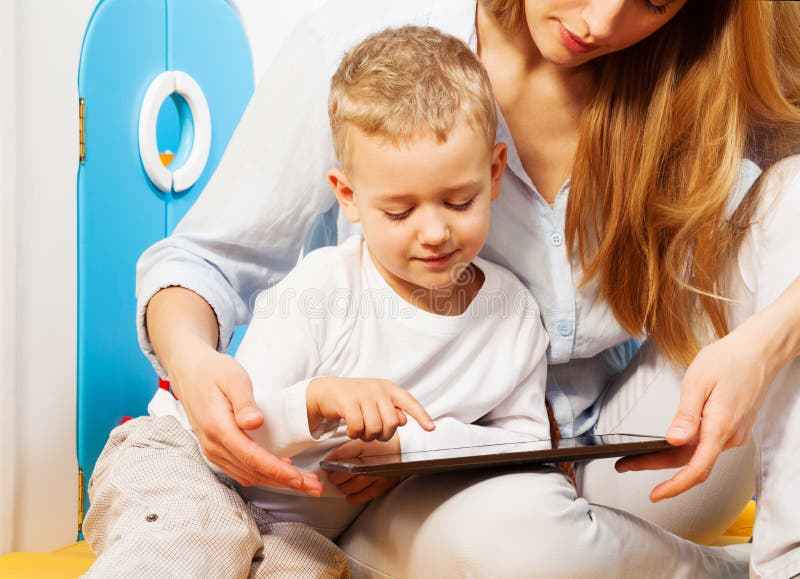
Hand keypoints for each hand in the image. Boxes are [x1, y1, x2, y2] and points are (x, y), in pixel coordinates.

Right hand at [170, 339, 322, 495]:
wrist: (189, 372)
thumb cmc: (214, 372)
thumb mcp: (233, 379)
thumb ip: (244, 403)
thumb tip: (254, 423)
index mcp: (218, 428)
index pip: (252, 458)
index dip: (278, 471)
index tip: (299, 479)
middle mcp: (213, 445)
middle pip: (253, 473)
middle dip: (285, 482)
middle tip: (313, 487)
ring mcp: (212, 451)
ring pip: (248, 476)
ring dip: (276, 481)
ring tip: (305, 482)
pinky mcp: (216, 451)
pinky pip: (241, 470)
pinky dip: (263, 475)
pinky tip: (282, 471)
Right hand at [307, 377, 434, 441]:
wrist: (326, 391)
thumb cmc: (355, 398)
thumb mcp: (376, 401)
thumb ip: (391, 410)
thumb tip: (403, 421)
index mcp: (388, 388)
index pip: (409, 402)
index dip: (421, 416)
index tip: (431, 428)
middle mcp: (378, 389)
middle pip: (392, 423)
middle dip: (383, 435)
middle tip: (372, 433)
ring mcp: (363, 394)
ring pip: (375, 428)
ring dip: (367, 436)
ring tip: (360, 430)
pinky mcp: (347, 401)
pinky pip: (358, 428)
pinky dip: (354, 434)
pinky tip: (350, 430)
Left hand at [323, 436, 401, 503]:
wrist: (405, 445)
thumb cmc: (382, 442)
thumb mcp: (364, 438)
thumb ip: (349, 447)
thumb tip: (331, 459)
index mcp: (367, 444)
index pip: (343, 453)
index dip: (331, 460)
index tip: (325, 463)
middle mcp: (374, 458)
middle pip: (347, 471)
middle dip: (335, 476)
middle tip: (331, 476)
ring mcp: (381, 471)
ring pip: (355, 484)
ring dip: (344, 487)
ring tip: (340, 484)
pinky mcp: (387, 481)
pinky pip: (367, 494)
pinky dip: (355, 497)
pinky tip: (349, 496)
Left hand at [616, 323, 772, 500]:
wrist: (759, 351)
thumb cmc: (729, 360)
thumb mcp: (698, 382)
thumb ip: (686, 414)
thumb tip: (673, 440)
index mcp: (720, 426)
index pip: (697, 468)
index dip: (675, 486)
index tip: (656, 494)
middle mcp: (729, 435)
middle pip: (690, 463)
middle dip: (656, 468)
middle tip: (626, 465)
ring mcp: (733, 433)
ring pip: (697, 455)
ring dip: (668, 459)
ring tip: (638, 456)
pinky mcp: (732, 428)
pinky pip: (706, 445)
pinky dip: (684, 450)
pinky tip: (667, 445)